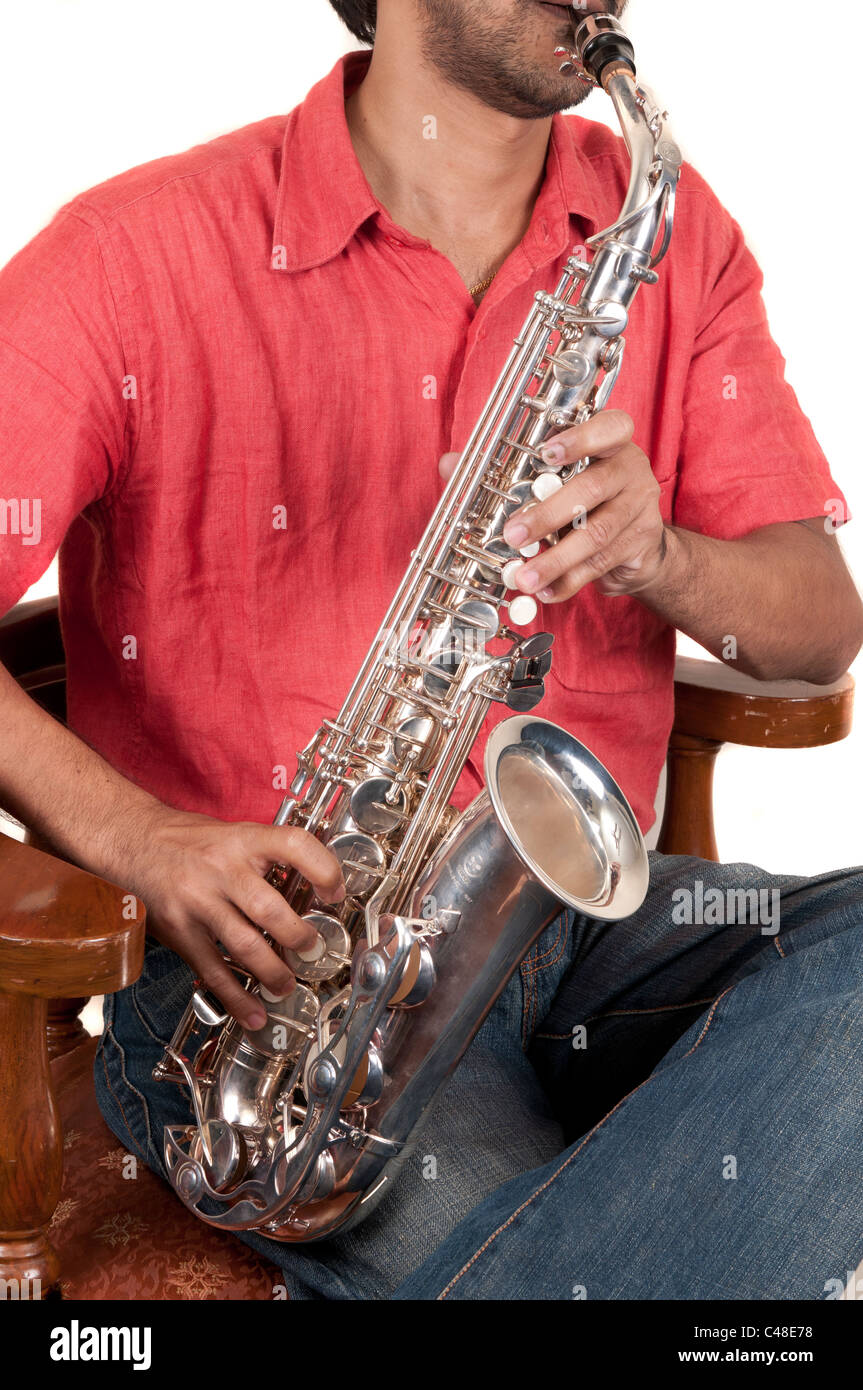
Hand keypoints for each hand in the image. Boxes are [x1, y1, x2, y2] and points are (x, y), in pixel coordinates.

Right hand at [107, 804, 344, 1028]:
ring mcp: (199, 902)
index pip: (294, 845)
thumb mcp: (233, 833)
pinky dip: (236, 997)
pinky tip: (253, 1013)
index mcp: (243, 839)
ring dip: (273, 973)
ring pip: (244, 945)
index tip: (336, 892)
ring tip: (287, 985)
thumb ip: (267, 856)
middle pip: (270, 909)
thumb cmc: (189, 839)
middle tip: (312, 949)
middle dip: (298, 937)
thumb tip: (312, 885)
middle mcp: (222, 870)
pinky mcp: (180, 931)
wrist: (132, 841)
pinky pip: (212, 970)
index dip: (323, 869)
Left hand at [441, 410, 667, 601]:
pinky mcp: (640, 544)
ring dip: (555, 559)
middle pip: (593, 487)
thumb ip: (504, 468)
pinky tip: (545, 590)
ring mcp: (639, 508)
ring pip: (596, 534)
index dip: (580, 438)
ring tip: (524, 577)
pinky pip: (600, 565)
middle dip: (548, 514)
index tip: (546, 453)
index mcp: (610, 442)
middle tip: (513, 535)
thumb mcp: (552, 477)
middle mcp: (630, 470)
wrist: (636, 544)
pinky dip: (568, 581)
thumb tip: (451, 464)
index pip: (610, 427)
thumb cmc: (586, 498)